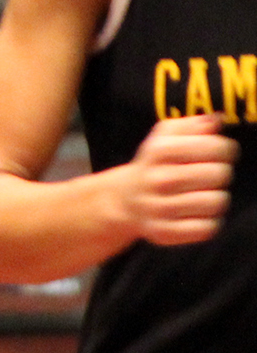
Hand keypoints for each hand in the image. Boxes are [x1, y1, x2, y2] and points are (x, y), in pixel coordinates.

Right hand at [118, 115, 236, 246]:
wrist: (126, 200)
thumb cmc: (156, 165)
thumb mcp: (165, 137)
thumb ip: (192, 125)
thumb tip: (216, 120)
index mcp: (159, 151)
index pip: (216, 147)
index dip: (225, 149)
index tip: (218, 152)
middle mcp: (157, 179)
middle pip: (220, 174)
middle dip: (220, 173)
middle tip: (210, 175)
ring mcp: (159, 208)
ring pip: (216, 202)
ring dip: (216, 198)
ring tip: (203, 194)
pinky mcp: (164, 232)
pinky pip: (207, 228)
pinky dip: (208, 221)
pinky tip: (196, 214)